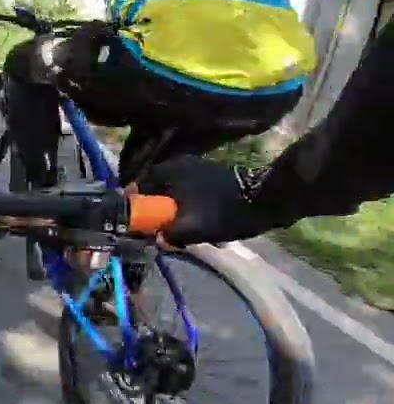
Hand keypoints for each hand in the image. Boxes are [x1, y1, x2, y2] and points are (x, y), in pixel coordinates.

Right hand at [135, 155, 276, 245]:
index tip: (141, 224)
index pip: (138, 187)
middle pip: (156, 191)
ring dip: (174, 211)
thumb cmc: (223, 212)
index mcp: (169, 171)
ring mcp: (196, 167)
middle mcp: (179, 164)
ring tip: (183, 229)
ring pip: (173, 193)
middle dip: (158, 211)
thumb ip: (168, 235)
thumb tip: (156, 239)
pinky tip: (199, 220)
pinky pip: (188, 192)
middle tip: (164, 230)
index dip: (137, 207)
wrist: (265, 201)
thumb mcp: (191, 229)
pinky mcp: (210, 175)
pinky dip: (188, 206)